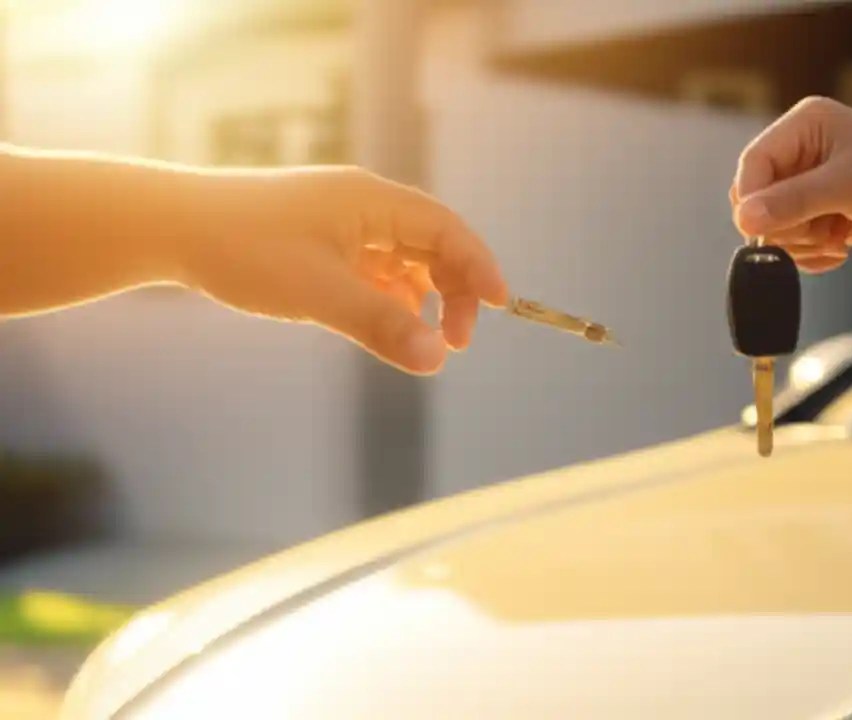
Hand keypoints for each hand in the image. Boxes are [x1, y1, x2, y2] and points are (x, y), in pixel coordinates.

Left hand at [180, 166, 507, 374]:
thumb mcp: (320, 294)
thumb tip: (438, 360)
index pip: (448, 229)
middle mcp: (363, 205)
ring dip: (422, 296)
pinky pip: (374, 267)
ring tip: (421, 338)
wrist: (170, 227)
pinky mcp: (319, 240)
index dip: (480, 267)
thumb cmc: (243, 250)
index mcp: (372, 201)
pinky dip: (389, 296)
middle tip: (456, 341)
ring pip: (404, 258)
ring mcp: (341, 221)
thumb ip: (383, 325)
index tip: (501, 308)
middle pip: (433, 243)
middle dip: (454, 290)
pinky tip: (384, 322)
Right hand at [730, 96, 851, 272]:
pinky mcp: (827, 214)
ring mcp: (815, 185)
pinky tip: (840, 250)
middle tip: (817, 231)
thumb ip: (792, 202)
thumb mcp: (848, 186)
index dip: (752, 201)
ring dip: (800, 244)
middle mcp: (804, 152)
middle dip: (782, 226)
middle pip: (757, 199)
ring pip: (774, 227)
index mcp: (805, 126)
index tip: (763, 230)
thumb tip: (744, 220)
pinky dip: (811, 255)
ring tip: (836, 240)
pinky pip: (795, 243)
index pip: (754, 165)